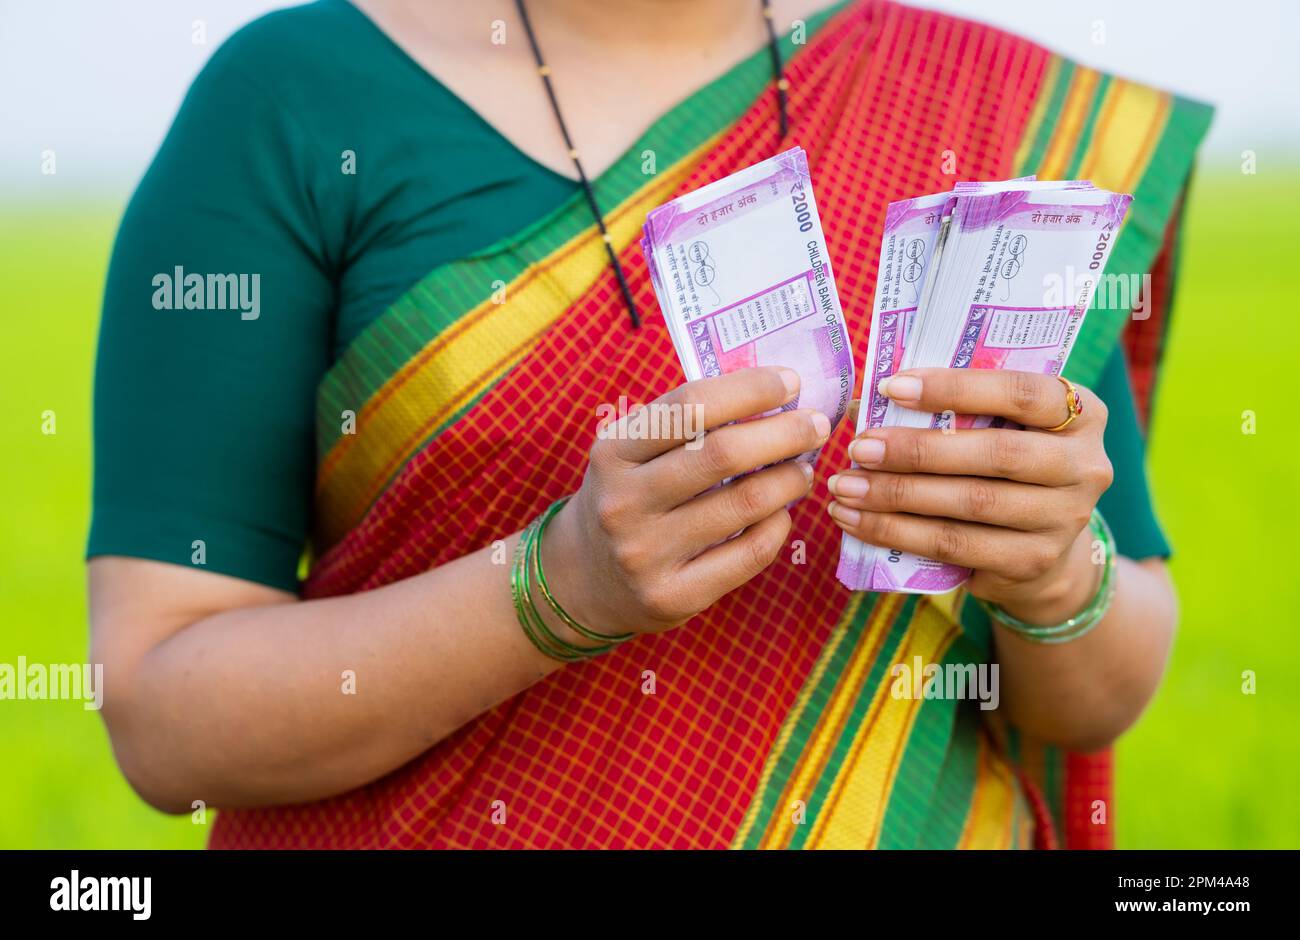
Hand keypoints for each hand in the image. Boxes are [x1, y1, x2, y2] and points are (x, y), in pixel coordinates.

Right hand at [544, 367, 830, 636]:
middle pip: (724, 454)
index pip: (690, 405)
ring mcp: (645, 554)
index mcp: (613, 452)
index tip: (791, 382)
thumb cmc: (626, 497)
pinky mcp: (672, 596)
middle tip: (817, 425)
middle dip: (785, 433)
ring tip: (803, 470)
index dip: (750, 388)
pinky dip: (778, 525)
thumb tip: (774, 393)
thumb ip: (686, 425)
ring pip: (746, 504)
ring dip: (790, 479)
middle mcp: (624, 502)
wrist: (582, 579)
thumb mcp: (631, 453)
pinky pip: (749, 554)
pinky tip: (782, 513)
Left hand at [827, 368, 1112, 621]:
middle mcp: (1085, 465)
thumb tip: (862, 401)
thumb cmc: (1004, 468)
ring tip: (845, 487)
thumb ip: (951, 409)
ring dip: (897, 495)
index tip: (892, 386)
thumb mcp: (996, 429)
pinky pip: (955, 546)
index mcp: (1082, 412)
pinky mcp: (1032, 561)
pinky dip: (898, 533)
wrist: (1044, 552)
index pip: (1022, 392)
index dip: (956, 387)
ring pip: (971, 504)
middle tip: (858, 448)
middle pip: (995, 454)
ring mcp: (1065, 518)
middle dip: (917, 451)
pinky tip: (857, 522)